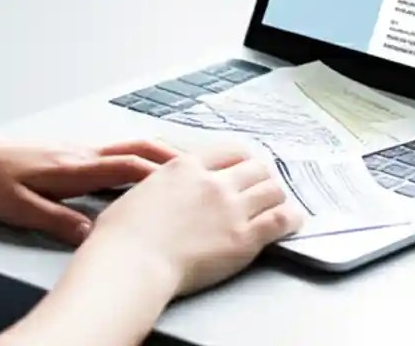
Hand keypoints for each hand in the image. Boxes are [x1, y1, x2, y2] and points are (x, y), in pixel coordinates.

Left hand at [0, 136, 179, 245]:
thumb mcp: (19, 209)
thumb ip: (57, 220)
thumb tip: (91, 233)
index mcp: (73, 168)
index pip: (126, 166)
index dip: (159, 174)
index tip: (189, 180)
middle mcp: (81, 154)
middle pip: (137, 148)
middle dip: (173, 156)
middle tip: (203, 166)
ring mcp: (79, 150)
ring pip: (130, 145)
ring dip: (160, 152)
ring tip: (188, 165)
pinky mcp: (74, 153)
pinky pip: (117, 150)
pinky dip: (141, 155)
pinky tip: (147, 167)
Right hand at [86, 144, 304, 296]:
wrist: (131, 262)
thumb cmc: (122, 235)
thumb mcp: (141, 192)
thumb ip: (163, 186)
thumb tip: (165, 194)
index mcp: (186, 167)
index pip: (228, 151)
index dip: (242, 160)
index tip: (246, 167)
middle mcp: (213, 182)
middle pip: (256, 168)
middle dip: (262, 178)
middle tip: (264, 189)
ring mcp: (231, 209)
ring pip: (272, 190)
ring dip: (276, 197)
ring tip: (278, 205)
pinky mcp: (243, 239)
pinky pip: (280, 220)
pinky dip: (290, 218)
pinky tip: (292, 221)